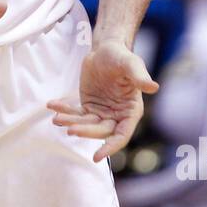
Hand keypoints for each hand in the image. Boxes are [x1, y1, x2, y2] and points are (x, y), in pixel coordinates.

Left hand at [47, 41, 157, 162]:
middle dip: (85, 131)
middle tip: (70, 129)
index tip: (96, 157)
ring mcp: (101, 113)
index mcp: (131, 111)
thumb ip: (139, 77)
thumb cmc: (122, 57)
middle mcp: (117, 116)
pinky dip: (64, 111)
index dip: (111, 147)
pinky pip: (75, 113)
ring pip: (85, 124)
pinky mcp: (88, 107)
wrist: (106, 50)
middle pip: (100, 131)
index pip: (122, 135)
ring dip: (71, 122)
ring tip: (57, 118)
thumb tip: (154, 87)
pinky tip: (53, 106)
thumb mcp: (131, 64)